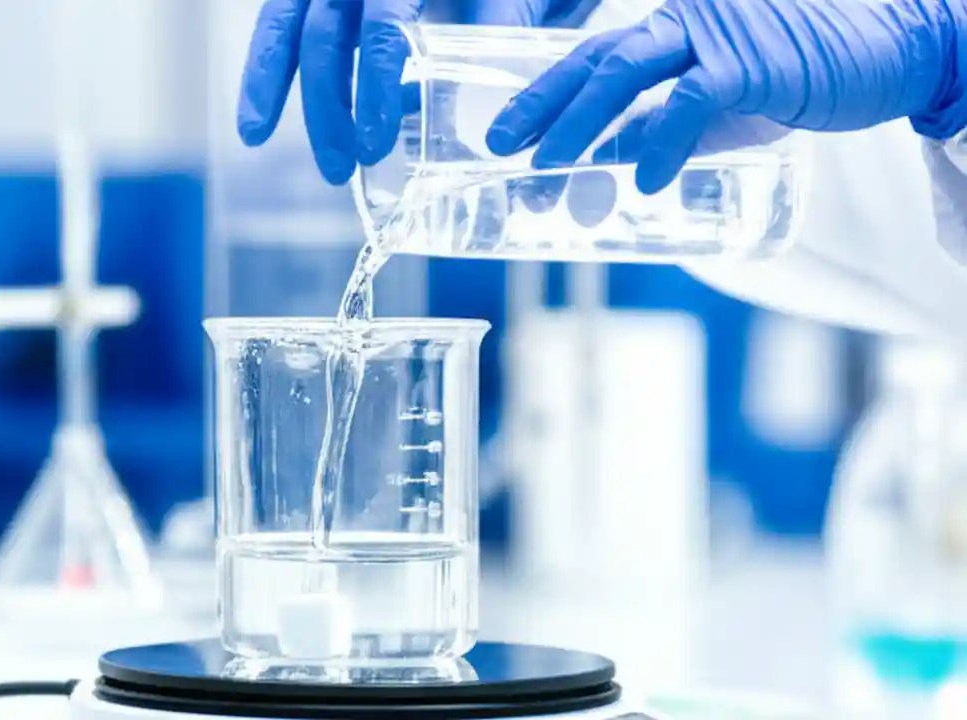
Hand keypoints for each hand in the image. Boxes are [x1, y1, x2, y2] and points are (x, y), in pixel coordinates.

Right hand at [236, 0, 576, 184]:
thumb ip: (501, 20)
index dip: (376, 83)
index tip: (375, 139)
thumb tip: (497, 106)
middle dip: (326, 105)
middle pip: (325, 33)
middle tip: (340, 167)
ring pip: (284, 23)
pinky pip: (277, 23)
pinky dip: (263, 72)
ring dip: (269, 86)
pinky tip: (252, 123)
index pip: (385, 25)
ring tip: (256, 139)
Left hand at [486, 0, 966, 193]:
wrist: (889, 55)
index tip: (503, 134)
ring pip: (625, 72)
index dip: (542, 91)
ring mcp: (716, 34)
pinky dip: (662, 143)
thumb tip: (619, 167)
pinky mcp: (752, 61)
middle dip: (540, 105)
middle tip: (500, 148)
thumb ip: (671, 130)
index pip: (590, 53)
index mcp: (672, 28)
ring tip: (548, 168)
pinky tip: (645, 183)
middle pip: (593, 59)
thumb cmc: (803, 77)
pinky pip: (691, 101)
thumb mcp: (723, 108)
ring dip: (579, 122)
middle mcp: (683, 21)